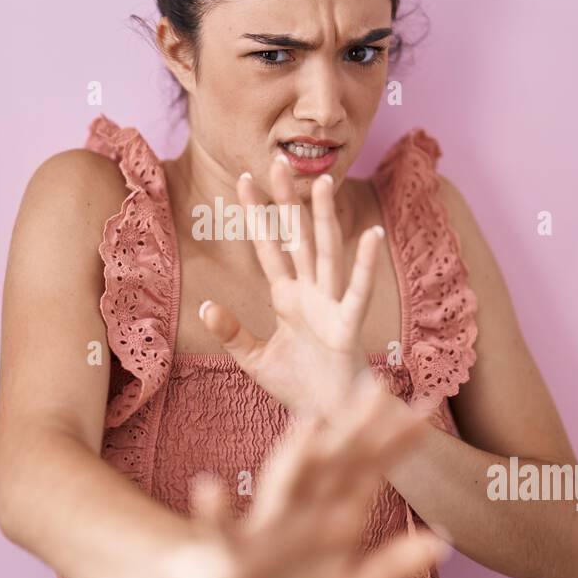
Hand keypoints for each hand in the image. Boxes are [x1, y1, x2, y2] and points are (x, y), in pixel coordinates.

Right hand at [169, 372, 448, 577]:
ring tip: (310, 424)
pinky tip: (209, 488)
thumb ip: (393, 566)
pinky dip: (214, 508)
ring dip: (294, 454)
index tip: (427, 411)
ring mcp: (267, 522)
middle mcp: (304, 506)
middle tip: (377, 384)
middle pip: (332, 461)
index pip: (371, 469)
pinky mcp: (230, 545)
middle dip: (354, 426)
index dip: (397, 441)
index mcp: (336, 511)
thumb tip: (443, 542)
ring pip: (282, 482)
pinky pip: (220, 526)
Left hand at [199, 155, 383, 419]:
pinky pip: (358, 289)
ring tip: (321, 182)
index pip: (267, 247)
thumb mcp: (254, 359)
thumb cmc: (298, 385)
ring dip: (324, 218)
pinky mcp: (347, 325)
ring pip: (326, 252)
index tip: (244, 179)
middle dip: (288, 202)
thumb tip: (206, 306)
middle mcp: (309, 292)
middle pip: (296, 237)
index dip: (257, 215)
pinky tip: (371, 234)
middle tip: (279, 162)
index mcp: (287, 297)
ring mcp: (330, 305)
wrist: (327, 416)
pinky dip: (366, 263)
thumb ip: (232, 332)